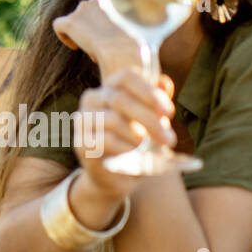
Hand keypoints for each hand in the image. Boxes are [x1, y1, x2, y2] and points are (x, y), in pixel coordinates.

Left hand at [53, 0, 142, 74]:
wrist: (126, 52)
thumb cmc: (141, 45)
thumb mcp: (149, 27)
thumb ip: (139, 22)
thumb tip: (134, 28)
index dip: (107, 13)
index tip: (112, 29)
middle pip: (91, 7)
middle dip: (94, 22)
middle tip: (102, 40)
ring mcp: (83, 8)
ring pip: (77, 17)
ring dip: (82, 30)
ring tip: (93, 46)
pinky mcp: (70, 22)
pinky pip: (59, 25)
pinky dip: (64, 36)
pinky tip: (75, 47)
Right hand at [74, 65, 177, 200]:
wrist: (118, 175)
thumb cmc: (137, 141)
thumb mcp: (152, 120)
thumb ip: (157, 101)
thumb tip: (165, 83)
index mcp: (110, 86)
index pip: (127, 77)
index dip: (149, 92)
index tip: (169, 113)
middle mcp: (92, 98)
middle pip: (121, 99)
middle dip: (149, 120)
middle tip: (170, 139)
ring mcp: (83, 120)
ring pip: (113, 120)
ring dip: (139, 136)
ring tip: (153, 149)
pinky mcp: (81, 142)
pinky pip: (105, 141)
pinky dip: (126, 148)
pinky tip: (137, 155)